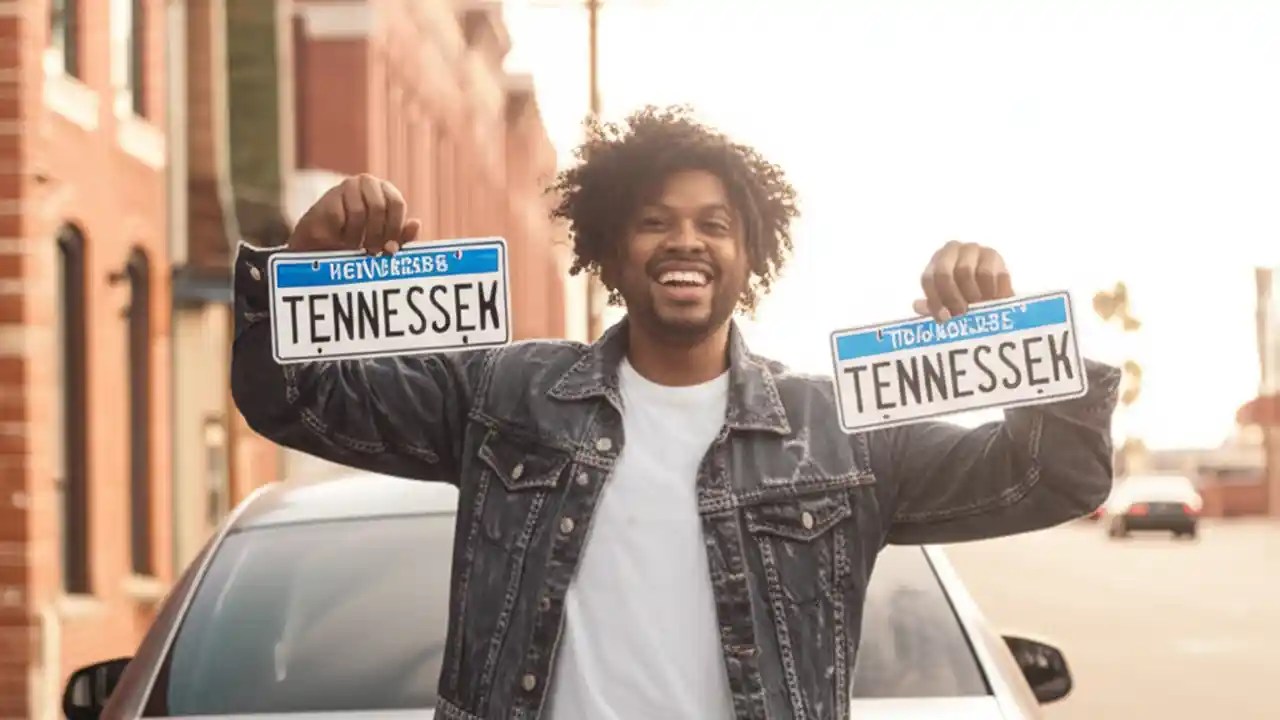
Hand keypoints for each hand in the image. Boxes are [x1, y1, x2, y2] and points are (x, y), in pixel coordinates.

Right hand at [288, 174, 420, 254]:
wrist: (320, 246)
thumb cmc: (357, 242)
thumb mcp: (384, 242)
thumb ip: (402, 236)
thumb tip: (416, 223)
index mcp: (385, 190)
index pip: (397, 204)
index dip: (394, 228)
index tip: (389, 248)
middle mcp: (366, 182)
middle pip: (379, 207)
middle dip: (377, 233)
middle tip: (371, 251)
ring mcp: (345, 187)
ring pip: (360, 212)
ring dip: (358, 235)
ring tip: (353, 245)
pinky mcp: (328, 198)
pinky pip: (340, 217)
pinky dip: (342, 233)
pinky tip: (339, 239)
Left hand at [913, 241, 1013, 321]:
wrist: (995, 289)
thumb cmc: (965, 295)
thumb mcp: (947, 302)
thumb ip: (932, 306)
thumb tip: (917, 306)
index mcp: (935, 262)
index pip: (928, 279)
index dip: (934, 301)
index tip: (945, 318)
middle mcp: (951, 251)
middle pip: (943, 273)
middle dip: (951, 297)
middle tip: (961, 313)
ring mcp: (972, 249)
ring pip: (965, 272)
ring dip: (970, 294)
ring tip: (977, 307)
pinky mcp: (992, 254)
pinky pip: (987, 273)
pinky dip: (987, 291)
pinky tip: (991, 300)